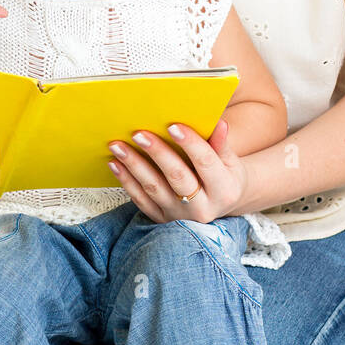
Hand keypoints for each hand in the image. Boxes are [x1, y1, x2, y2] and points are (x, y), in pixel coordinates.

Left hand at [106, 119, 249, 223]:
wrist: (218, 206)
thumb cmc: (224, 176)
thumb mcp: (230, 162)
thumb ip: (221, 144)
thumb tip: (219, 124)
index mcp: (224, 190)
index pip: (205, 163)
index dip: (190, 144)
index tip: (173, 126)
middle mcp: (202, 207)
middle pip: (177, 177)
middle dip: (157, 153)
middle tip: (139, 133)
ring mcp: (179, 216)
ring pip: (154, 188)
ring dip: (134, 165)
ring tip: (118, 146)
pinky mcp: (162, 220)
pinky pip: (141, 200)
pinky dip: (126, 181)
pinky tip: (115, 163)